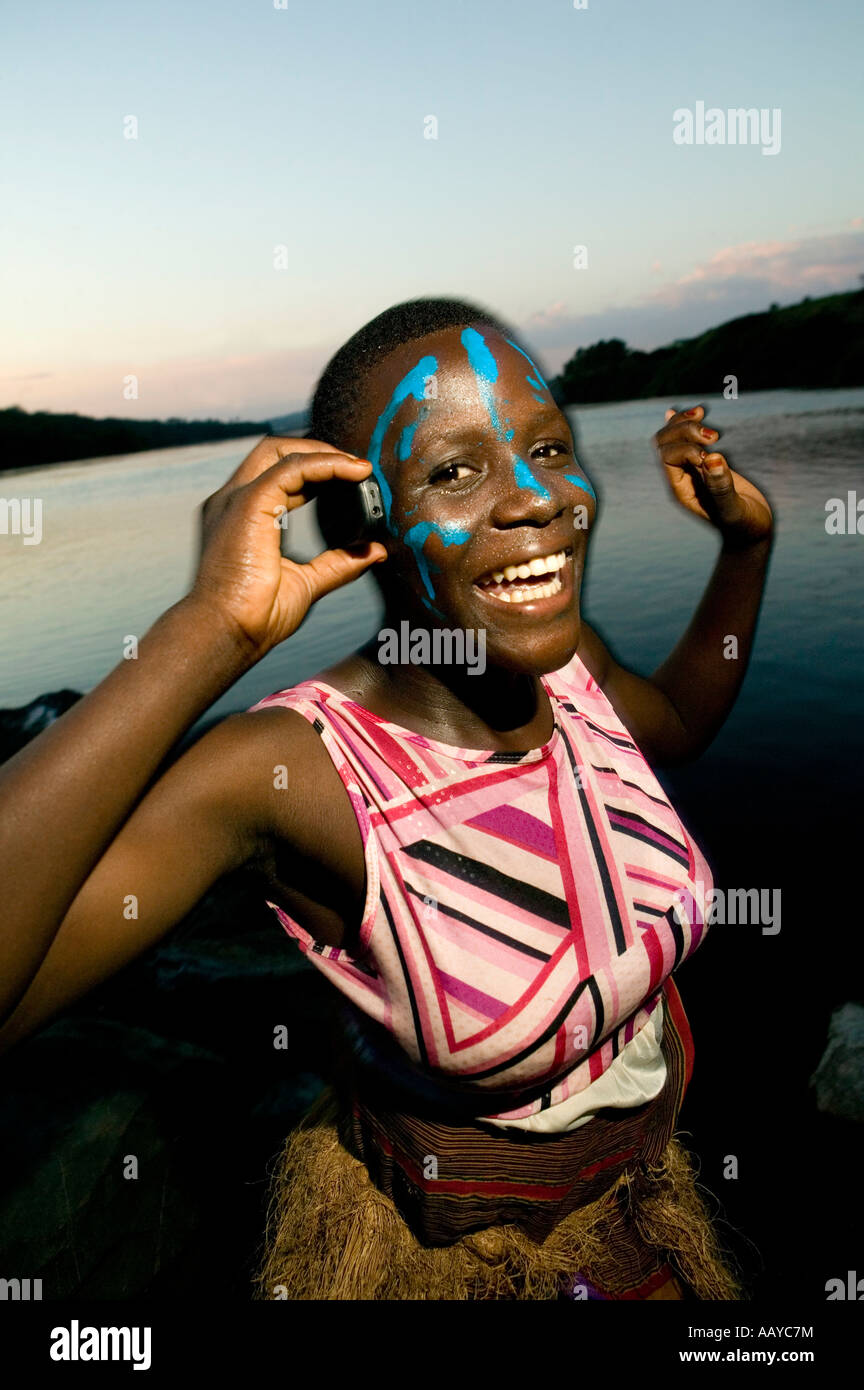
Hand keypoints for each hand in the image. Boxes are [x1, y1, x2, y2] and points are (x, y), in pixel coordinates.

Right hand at [190, 436, 387, 658]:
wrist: (227, 632)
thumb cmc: (255, 617)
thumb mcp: (306, 582)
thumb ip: (337, 563)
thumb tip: (373, 552)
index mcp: (241, 517)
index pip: (277, 476)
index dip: (315, 471)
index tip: (351, 480)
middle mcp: (233, 501)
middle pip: (273, 452)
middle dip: (317, 452)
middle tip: (356, 469)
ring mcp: (236, 499)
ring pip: (280, 451)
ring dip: (324, 454)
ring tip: (359, 468)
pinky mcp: (249, 504)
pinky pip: (291, 468)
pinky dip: (325, 464)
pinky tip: (352, 473)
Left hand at [653, 405, 773, 546]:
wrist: (752, 531)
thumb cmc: (744, 526)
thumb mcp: (734, 509)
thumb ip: (722, 487)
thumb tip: (711, 458)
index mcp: (680, 490)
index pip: (667, 457)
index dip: (686, 448)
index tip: (711, 453)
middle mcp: (680, 477)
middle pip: (664, 443)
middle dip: (684, 430)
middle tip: (714, 436)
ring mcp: (691, 469)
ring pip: (671, 436)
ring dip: (684, 422)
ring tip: (701, 413)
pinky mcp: (704, 463)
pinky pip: (686, 439)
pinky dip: (687, 422)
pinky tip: (695, 412)